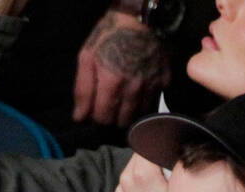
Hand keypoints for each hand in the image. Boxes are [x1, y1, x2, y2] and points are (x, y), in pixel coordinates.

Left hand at [73, 10, 169, 126]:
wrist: (142, 16)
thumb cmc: (110, 34)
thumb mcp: (87, 56)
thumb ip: (83, 89)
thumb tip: (79, 118)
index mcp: (112, 82)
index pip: (103, 118)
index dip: (96, 116)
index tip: (95, 109)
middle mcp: (133, 89)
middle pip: (121, 121)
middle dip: (113, 117)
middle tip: (110, 104)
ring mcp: (151, 86)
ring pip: (138, 116)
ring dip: (129, 112)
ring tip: (124, 99)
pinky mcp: (164, 81)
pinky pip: (153, 102)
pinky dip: (145, 101)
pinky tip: (139, 90)